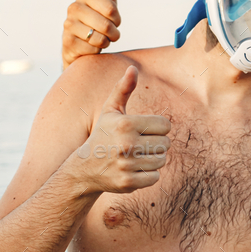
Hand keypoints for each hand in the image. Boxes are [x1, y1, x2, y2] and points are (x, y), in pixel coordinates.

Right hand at [62, 0, 121, 68]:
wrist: (80, 46)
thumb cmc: (96, 22)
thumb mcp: (107, 4)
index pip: (111, 9)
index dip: (117, 19)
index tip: (113, 21)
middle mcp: (73, 8)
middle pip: (106, 25)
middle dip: (113, 33)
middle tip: (110, 34)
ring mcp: (68, 25)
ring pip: (99, 38)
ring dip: (105, 42)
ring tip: (101, 40)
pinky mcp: (67, 42)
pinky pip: (92, 49)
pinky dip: (96, 51)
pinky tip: (90, 48)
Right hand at [73, 67, 170, 193]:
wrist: (84, 169)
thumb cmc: (102, 135)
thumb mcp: (110, 111)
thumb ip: (123, 89)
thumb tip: (132, 68)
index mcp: (126, 124)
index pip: (165, 125)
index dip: (158, 127)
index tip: (145, 130)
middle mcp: (127, 144)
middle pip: (166, 143)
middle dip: (156, 143)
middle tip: (139, 144)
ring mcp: (127, 165)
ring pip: (162, 160)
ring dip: (153, 159)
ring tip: (136, 156)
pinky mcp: (128, 182)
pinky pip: (155, 177)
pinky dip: (148, 174)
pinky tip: (133, 169)